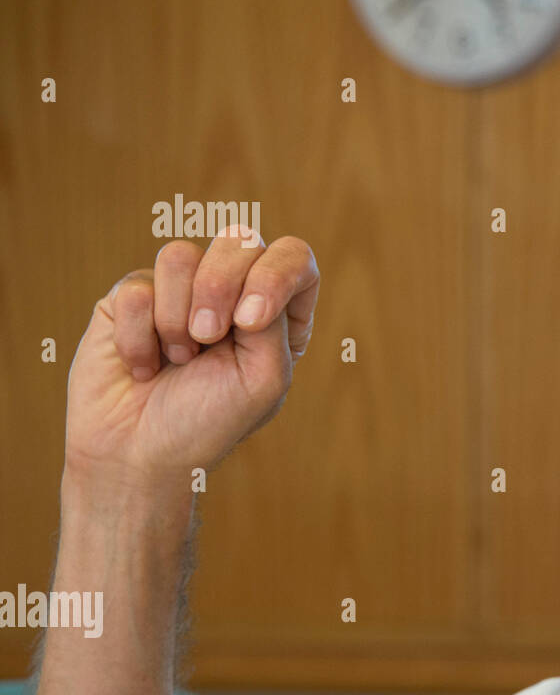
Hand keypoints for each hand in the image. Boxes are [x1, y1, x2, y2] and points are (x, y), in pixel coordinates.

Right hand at [64, 227, 319, 486]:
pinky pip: (136, 285)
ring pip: (179, 255)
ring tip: (177, 359)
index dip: (273, 274)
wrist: (137, 455)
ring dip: (175, 317)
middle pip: (238, 239)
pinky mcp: (131, 298)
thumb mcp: (264, 378)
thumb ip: (272, 318)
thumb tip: (244, 276)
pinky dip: (138, 334)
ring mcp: (181, 291)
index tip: (248, 321)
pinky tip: (142, 367)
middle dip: (218, 287)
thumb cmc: (209, 423)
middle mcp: (232, 294)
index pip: (293, 257)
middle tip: (206, 337)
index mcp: (276, 314)